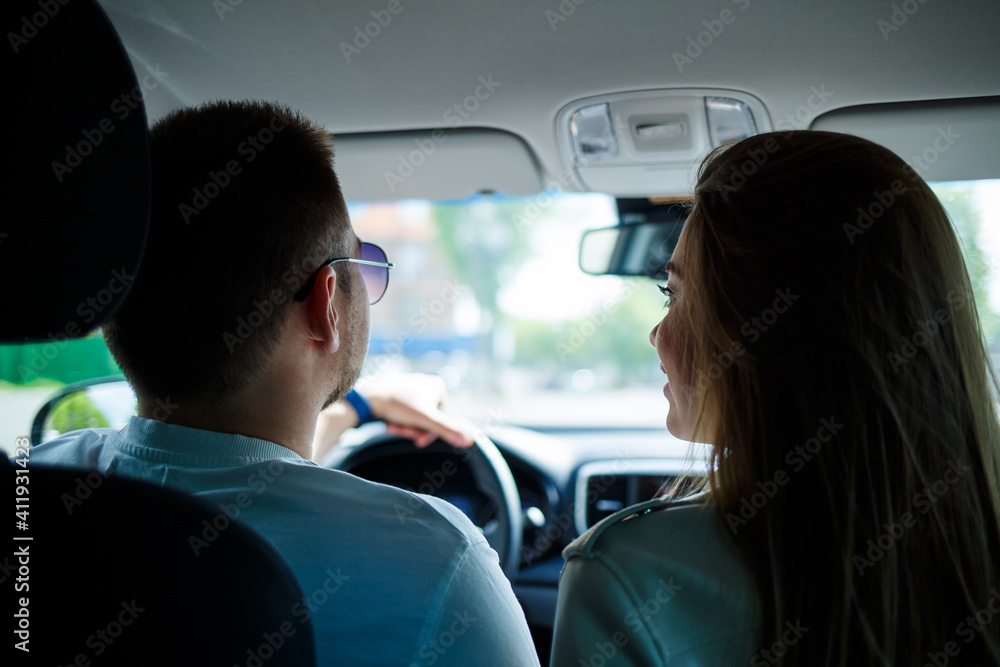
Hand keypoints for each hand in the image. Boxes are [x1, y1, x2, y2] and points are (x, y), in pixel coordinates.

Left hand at [360, 373, 474, 448]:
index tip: (418, 441)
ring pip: (416, 417)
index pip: (443, 418)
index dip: (431, 432)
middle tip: (402, 432)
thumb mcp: (426, 420)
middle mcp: (427, 382)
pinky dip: (400, 420)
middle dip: (415, 430)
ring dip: (406, 427)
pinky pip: (406, 412)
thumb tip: (471, 441)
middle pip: (429, 418)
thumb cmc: (398, 406)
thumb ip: (448, 430)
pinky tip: (389, 422)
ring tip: (393, 426)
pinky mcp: (399, 391)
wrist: (366, 398)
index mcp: (438, 385)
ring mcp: (413, 386)